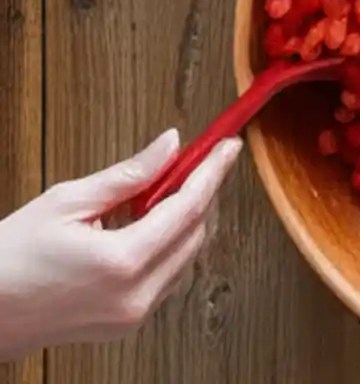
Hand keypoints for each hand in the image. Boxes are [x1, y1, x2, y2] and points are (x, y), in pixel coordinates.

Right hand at [0, 131, 241, 360]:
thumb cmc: (9, 257)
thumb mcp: (66, 202)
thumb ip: (128, 175)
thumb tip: (170, 145)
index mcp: (121, 262)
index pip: (188, 208)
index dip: (212, 172)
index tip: (227, 147)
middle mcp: (135, 295)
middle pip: (195, 234)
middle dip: (203, 194)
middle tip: (202, 161)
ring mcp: (134, 316)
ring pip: (186, 258)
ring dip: (188, 221)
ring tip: (171, 189)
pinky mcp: (128, 325)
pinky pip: (168, 279)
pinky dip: (170, 248)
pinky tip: (153, 225)